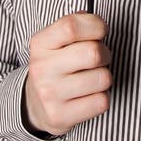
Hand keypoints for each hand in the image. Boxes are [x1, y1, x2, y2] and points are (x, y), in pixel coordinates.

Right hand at [23, 11, 111, 136]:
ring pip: (103, 78)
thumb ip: (76, 26)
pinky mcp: (60, 116)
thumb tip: (98, 23)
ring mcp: (50, 94)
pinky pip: (101, 102)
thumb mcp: (56, 41)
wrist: (34, 104)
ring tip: (91, 78)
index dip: (95, 25)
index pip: (72, 26)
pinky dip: (101, 98)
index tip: (101, 31)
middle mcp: (42, 68)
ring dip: (104, 77)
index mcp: (40, 44)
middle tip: (99, 58)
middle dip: (105, 53)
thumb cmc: (55, 66)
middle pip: (93, 53)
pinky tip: (88, 96)